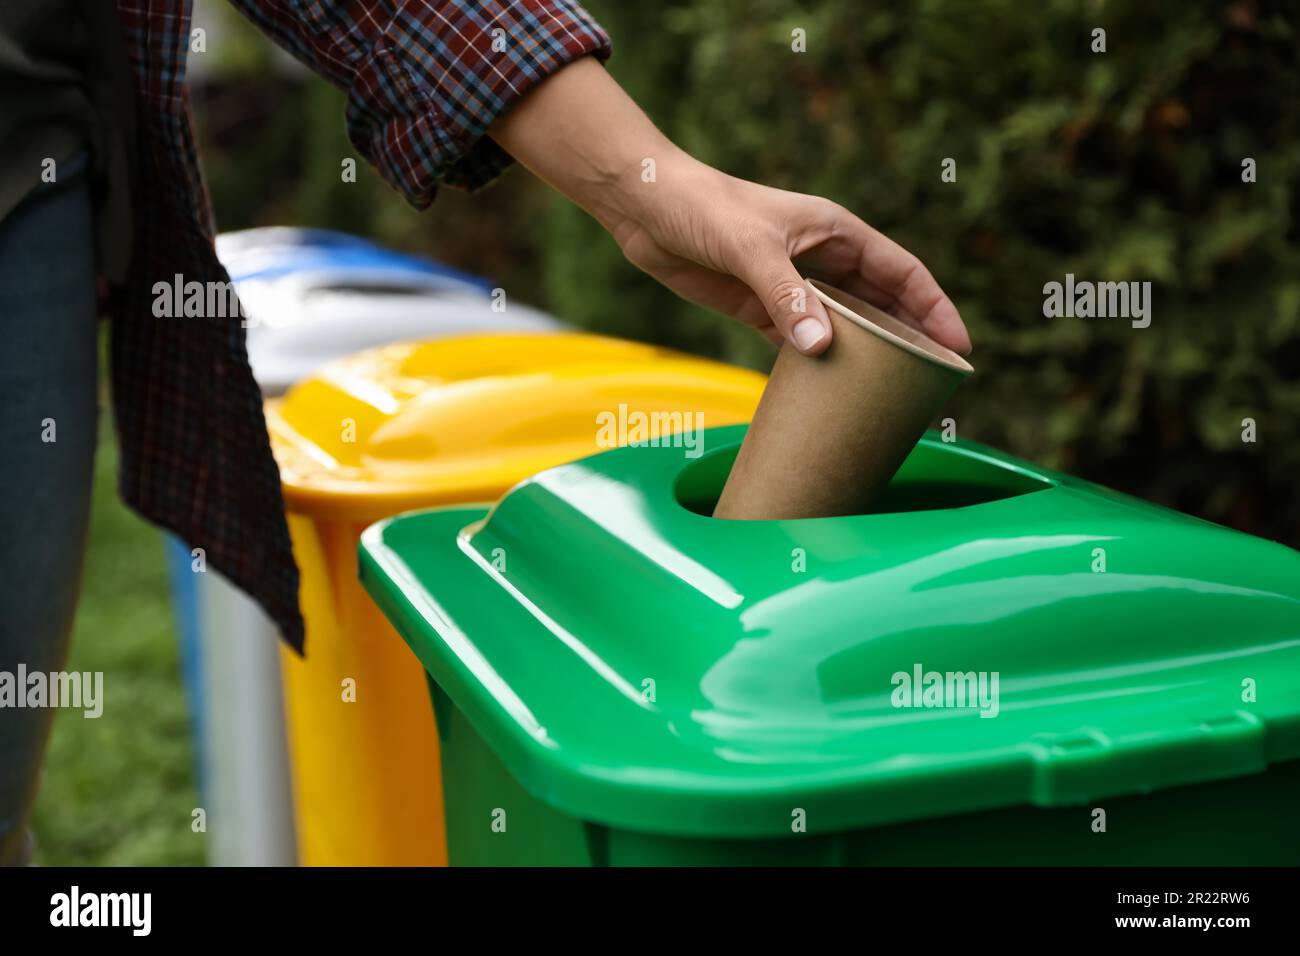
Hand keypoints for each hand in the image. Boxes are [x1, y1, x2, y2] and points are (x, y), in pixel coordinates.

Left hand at [490, 58, 969, 356]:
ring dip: (867, 357)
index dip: (934, 307)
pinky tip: (833, 393)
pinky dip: (819, 367)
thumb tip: (821, 347)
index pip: (902, 272)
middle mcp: (822, 259)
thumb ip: (786, 296)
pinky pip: (801, 343)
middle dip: (910, 339)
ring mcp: (793, 287)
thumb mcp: (749, 247)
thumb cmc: (702, 206)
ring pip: (845, 327)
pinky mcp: (760, 309)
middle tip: (935, 383)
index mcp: (836, 232)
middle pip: (881, 304)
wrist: (645, 207)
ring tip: (892, 396)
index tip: (959, 346)